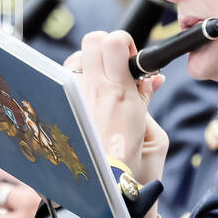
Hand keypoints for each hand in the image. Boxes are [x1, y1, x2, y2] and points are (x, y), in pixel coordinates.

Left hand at [66, 30, 165, 183]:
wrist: (102, 178)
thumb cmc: (126, 155)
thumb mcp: (145, 123)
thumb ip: (146, 94)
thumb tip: (154, 77)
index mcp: (119, 90)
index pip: (114, 41)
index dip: (123, 42)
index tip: (129, 58)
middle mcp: (94, 87)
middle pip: (92, 39)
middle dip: (105, 45)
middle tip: (114, 64)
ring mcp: (76, 95)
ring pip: (76, 57)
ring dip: (90, 62)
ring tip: (100, 81)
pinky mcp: (63, 104)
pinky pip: (66, 78)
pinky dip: (77, 80)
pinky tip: (87, 96)